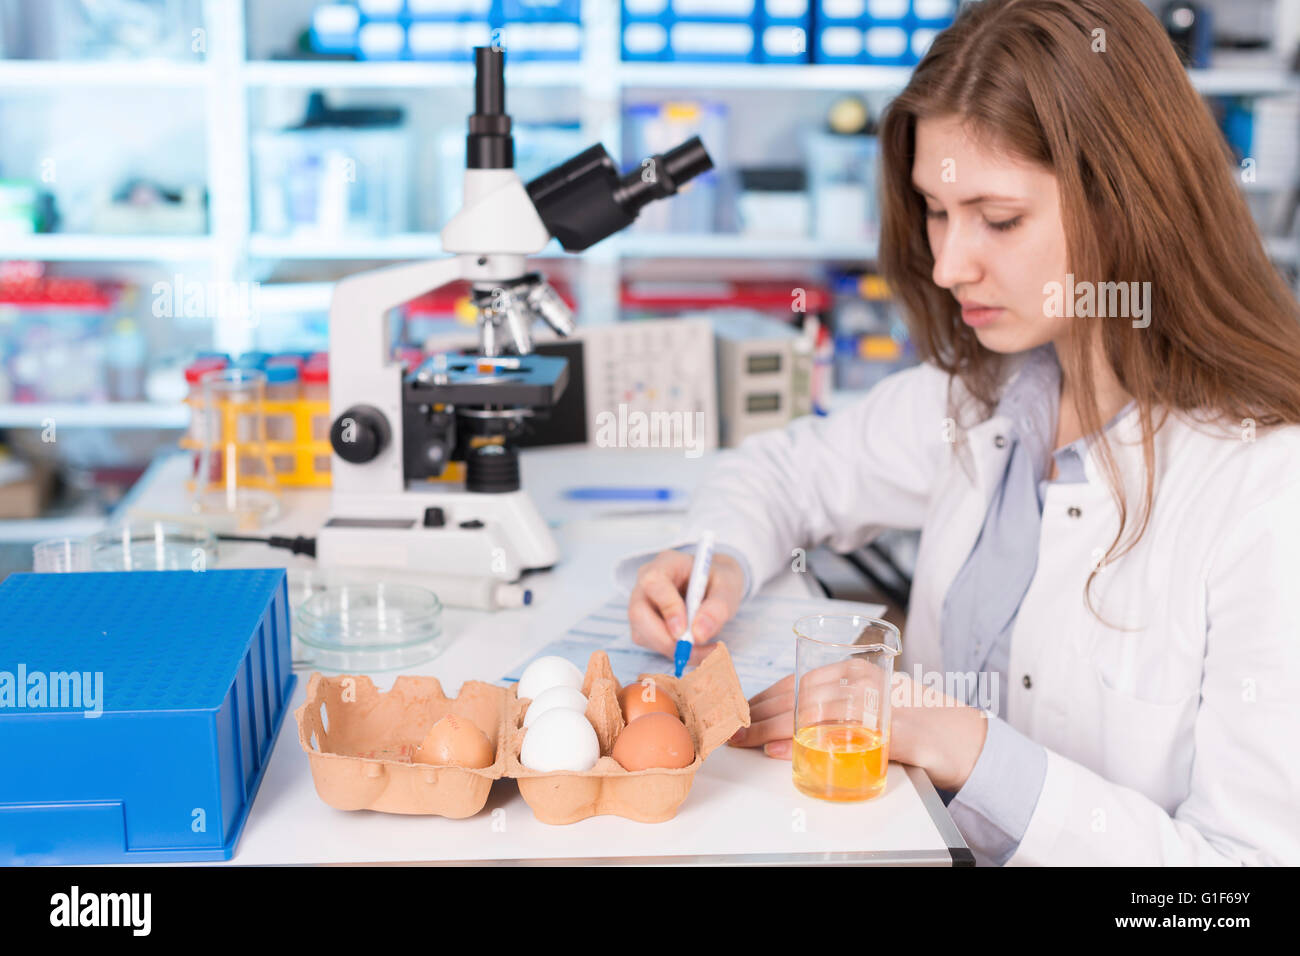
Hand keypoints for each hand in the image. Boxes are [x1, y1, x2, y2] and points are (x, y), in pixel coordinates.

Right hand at [627, 548, 744, 664]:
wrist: (715, 586)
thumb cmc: (719, 581)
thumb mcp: (728, 587)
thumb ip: (717, 608)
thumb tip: (699, 634)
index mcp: (667, 563)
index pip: (654, 582)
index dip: (667, 608)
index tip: (685, 632)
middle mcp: (647, 581)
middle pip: (638, 612)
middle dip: (663, 638)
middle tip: (692, 650)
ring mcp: (642, 602)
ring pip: (642, 632)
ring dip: (671, 648)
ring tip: (703, 650)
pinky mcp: (644, 623)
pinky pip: (649, 643)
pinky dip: (672, 651)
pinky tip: (693, 648)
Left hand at [729, 664, 989, 791]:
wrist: (970, 742)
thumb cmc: (918, 727)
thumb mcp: (871, 712)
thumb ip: (836, 714)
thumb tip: (786, 727)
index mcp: (858, 671)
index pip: (800, 679)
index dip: (765, 695)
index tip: (739, 711)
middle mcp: (868, 681)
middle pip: (802, 692)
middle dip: (762, 712)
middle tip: (734, 730)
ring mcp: (885, 705)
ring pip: (820, 708)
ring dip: (778, 725)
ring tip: (750, 740)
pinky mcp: (901, 732)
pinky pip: (852, 734)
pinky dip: (818, 741)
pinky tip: (789, 749)